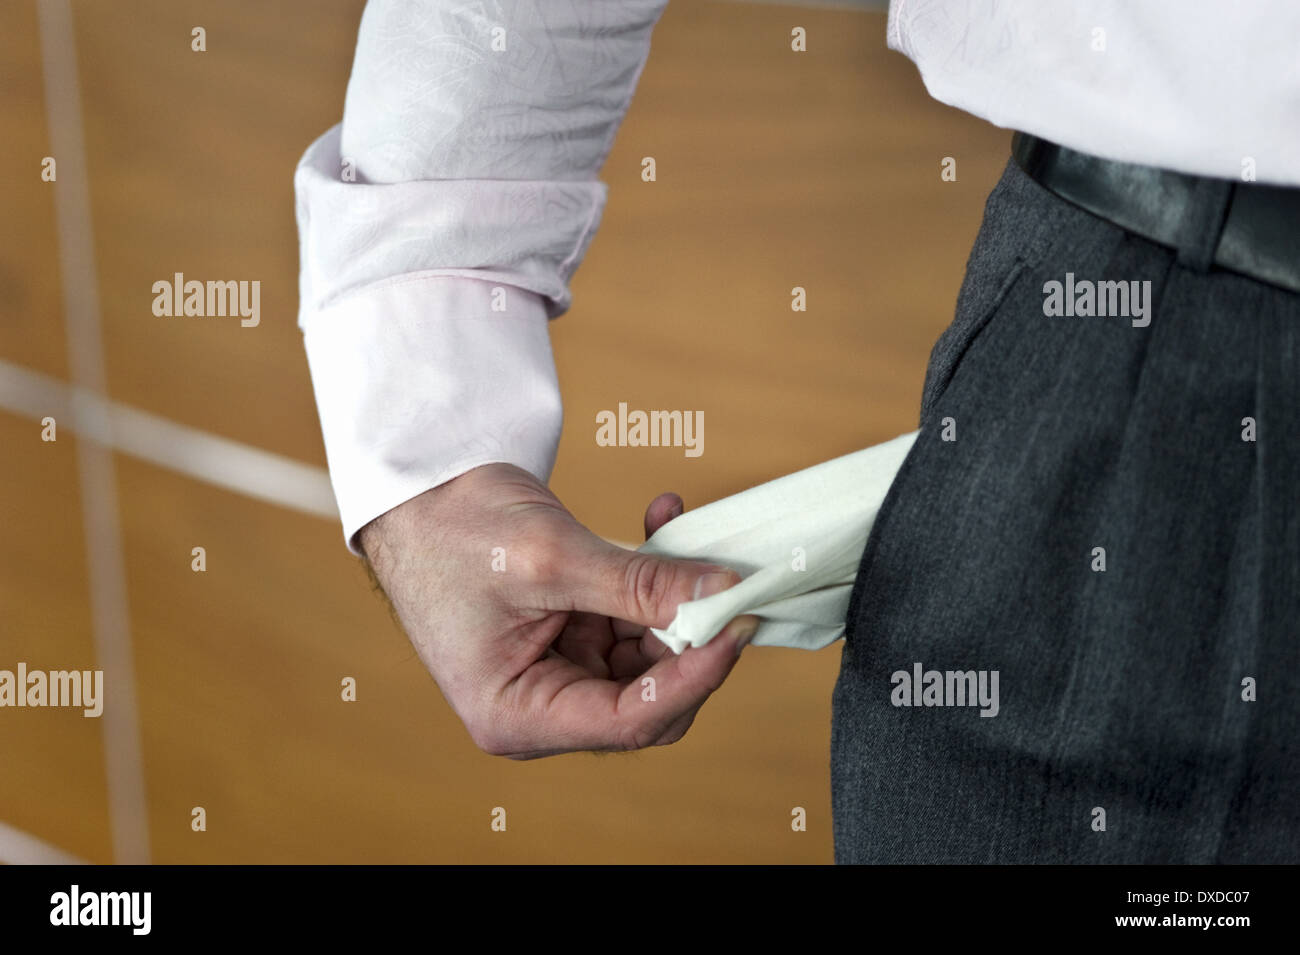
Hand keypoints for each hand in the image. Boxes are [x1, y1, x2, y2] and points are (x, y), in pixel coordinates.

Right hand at [360, 463, 757, 758]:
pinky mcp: (572, 634)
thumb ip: (640, 584)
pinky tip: (660, 519)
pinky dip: (652, 576)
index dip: (693, 678)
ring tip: (679, 531)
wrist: (419, 490)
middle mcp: (540, 707)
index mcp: (517, 715)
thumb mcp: (552, 557)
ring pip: (649, 655)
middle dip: (689, 638)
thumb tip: (723, 594)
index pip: (629, 720)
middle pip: (648, 696)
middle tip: (727, 583)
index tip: (736, 625)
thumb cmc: (454, 530)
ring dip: (674, 596)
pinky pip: (632, 619)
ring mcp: (558, 670)